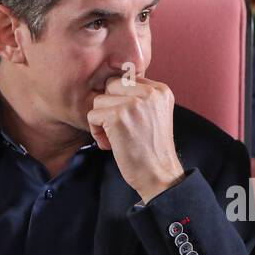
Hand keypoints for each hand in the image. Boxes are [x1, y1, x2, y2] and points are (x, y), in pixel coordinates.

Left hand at [88, 74, 184, 202]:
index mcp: (161, 90)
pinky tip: (110, 145)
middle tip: (119, 129)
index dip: (120, 100)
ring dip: (101, 121)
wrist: (159, 175)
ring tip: (116, 138)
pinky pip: (92, 115)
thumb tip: (111, 85)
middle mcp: (150, 92)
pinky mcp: (118, 116)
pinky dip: (96, 132)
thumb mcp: (155, 115)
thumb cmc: (152, 150)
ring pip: (99, 100)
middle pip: (110, 85)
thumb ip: (141, 97)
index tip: (129, 122)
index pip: (126, 80)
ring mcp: (134, 103)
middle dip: (109, 107)